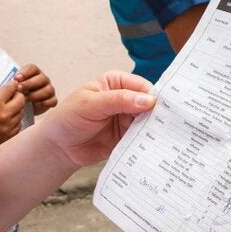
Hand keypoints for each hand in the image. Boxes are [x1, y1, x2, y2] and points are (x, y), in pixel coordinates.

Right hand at [0, 82, 24, 150]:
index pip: (10, 89)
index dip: (12, 85)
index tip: (13, 84)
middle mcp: (3, 115)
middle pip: (21, 101)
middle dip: (18, 95)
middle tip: (13, 95)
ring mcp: (6, 127)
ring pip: (21, 114)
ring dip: (17, 109)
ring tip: (11, 107)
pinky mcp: (6, 137)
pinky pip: (18, 126)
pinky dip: (15, 121)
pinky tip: (9, 119)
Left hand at [15, 63, 57, 114]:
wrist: (23, 108)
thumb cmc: (17, 94)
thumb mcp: (12, 87)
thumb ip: (11, 83)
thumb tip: (6, 83)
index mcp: (34, 73)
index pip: (32, 68)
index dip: (25, 72)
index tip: (16, 78)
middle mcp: (43, 80)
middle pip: (41, 78)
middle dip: (29, 83)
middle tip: (19, 89)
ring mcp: (49, 90)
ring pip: (48, 90)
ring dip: (36, 94)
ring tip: (25, 99)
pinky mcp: (52, 100)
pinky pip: (52, 101)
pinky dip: (45, 103)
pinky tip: (35, 105)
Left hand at [38, 70, 155, 167]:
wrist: (58, 148)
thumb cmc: (68, 119)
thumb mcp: (90, 104)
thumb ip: (119, 100)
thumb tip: (149, 100)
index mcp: (116, 83)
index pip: (142, 86)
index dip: (155, 96)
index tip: (166, 108)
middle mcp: (125, 99)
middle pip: (150, 105)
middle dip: (158, 114)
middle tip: (172, 124)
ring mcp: (127, 119)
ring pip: (149, 122)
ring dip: (155, 129)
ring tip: (166, 137)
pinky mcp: (127, 137)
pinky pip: (142, 139)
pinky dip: (149, 142)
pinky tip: (156, 147)